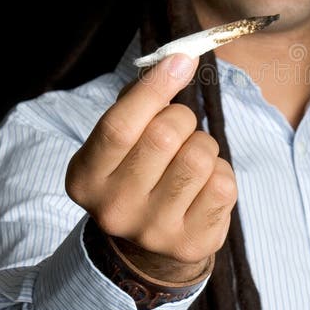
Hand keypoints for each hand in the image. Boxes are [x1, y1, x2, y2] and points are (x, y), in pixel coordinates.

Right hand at [66, 54, 236, 281]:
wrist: (145, 249)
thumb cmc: (135, 174)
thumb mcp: (120, 143)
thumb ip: (138, 102)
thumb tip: (178, 60)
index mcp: (86, 178)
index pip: (119, 125)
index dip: (154, 88)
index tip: (182, 60)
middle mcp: (115, 209)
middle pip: (164, 135)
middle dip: (181, 118)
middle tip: (179, 127)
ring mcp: (154, 230)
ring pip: (199, 156)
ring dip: (203, 145)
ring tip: (189, 159)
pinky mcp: (192, 242)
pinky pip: (223, 183)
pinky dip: (220, 172)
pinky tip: (203, 185)